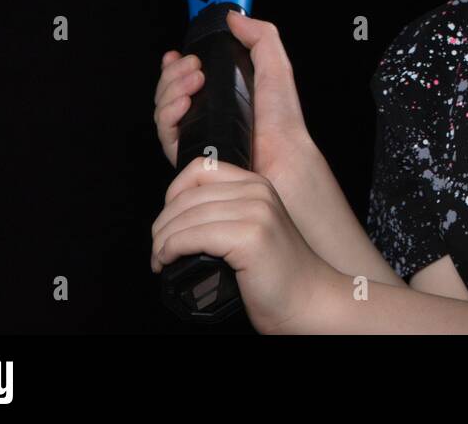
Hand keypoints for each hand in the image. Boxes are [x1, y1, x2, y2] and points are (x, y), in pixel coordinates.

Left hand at [150, 160, 337, 333]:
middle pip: (188, 194)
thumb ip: (227, 212)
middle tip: (158, 248)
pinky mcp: (250, 237)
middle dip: (163, 223)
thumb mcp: (254, 228)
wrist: (309, 300)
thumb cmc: (279, 274)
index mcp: (258, 184)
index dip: (173, 192)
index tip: (168, 221)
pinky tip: (168, 261)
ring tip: (160, 259)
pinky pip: (193, 236)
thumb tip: (179, 216)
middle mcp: (257, 192)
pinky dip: (171, 249)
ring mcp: (255, 212)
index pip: (201, 168)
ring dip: (162, 240)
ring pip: (186, 216)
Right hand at [153, 11, 313, 199]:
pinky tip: (184, 103)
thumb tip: (234, 16)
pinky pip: (165, 132)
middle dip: (174, 71)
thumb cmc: (281, 119)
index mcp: (221, 93)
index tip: (176, 53)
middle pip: (169, 88)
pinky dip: (169, 113)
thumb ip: (259, 35)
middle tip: (194, 65)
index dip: (175, 64)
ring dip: (171, 87)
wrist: (280, 154)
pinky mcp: (188, 152)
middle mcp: (205, 112)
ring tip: (194, 79)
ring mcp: (195, 132)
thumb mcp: (274, 65)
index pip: (185, 75)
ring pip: (164, 106)